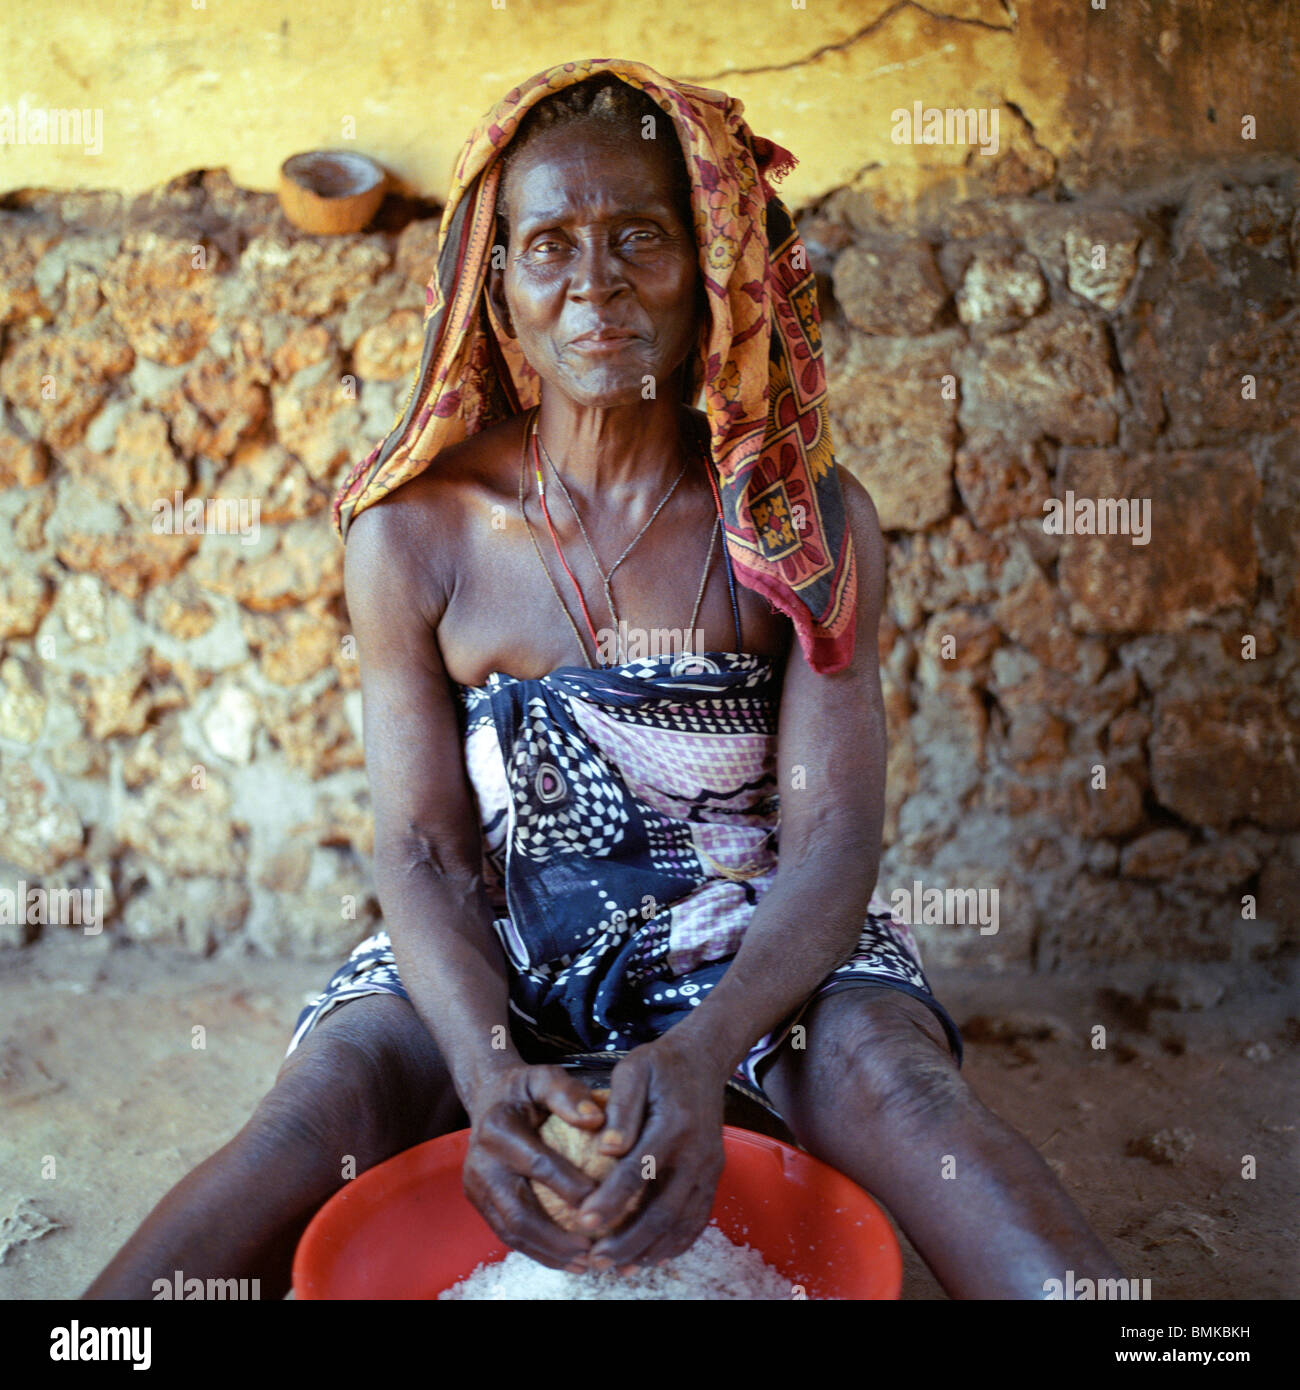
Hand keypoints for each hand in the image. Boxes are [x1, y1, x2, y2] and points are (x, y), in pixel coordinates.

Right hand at [462, 1063, 608, 1270]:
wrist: (490, 1097)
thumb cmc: (526, 1089)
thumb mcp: (545, 1076)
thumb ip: (568, 1093)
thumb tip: (596, 1119)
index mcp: (498, 1129)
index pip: (537, 1164)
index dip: (569, 1186)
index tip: (602, 1201)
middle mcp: (481, 1161)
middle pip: (518, 1210)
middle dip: (556, 1237)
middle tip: (593, 1248)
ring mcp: (476, 1185)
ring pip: (510, 1230)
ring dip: (547, 1252)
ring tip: (583, 1262)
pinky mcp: (478, 1200)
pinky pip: (506, 1232)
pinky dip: (535, 1250)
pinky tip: (564, 1258)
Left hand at [572, 1033, 726, 1272]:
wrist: (704, 1059)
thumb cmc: (660, 1065)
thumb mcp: (633, 1070)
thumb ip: (620, 1109)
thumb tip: (606, 1150)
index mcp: (673, 1125)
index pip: (639, 1171)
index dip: (611, 1200)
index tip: (584, 1220)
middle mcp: (696, 1152)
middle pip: (664, 1209)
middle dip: (630, 1241)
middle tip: (597, 1259)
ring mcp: (709, 1167)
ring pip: (682, 1222)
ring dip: (652, 1249)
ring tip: (620, 1268)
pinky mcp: (713, 1175)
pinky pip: (697, 1218)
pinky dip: (676, 1243)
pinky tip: (652, 1256)